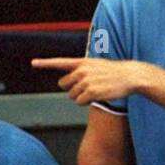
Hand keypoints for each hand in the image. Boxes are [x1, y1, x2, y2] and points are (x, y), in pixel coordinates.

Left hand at [32, 57, 149, 103]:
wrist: (130, 76)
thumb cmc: (114, 72)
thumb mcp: (96, 65)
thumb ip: (81, 70)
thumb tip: (65, 83)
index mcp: (82, 62)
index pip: (60, 62)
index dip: (45, 63)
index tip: (34, 62)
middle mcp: (82, 70)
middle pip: (64, 85)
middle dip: (72, 89)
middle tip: (87, 88)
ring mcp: (86, 81)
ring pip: (72, 95)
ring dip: (81, 97)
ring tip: (96, 90)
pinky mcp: (92, 92)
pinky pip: (80, 102)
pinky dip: (86, 102)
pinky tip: (98, 96)